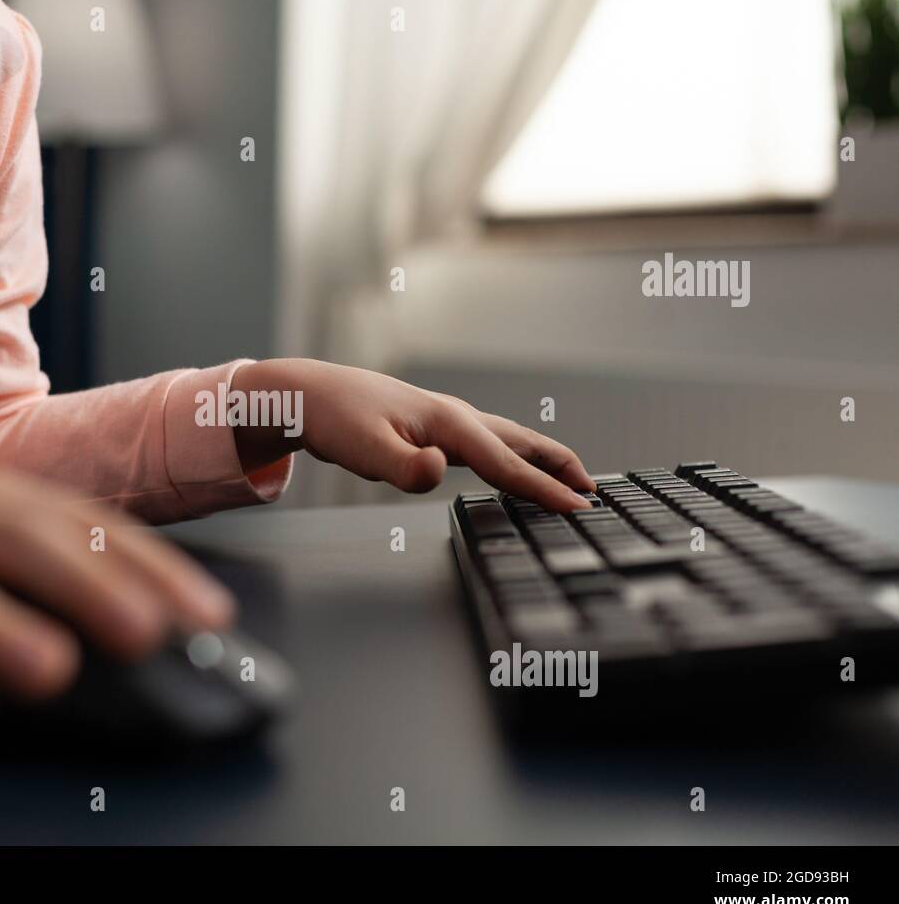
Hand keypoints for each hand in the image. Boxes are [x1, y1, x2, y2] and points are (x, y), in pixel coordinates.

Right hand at [0, 471, 233, 732]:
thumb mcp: (4, 569)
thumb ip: (74, 591)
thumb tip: (165, 638)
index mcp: (4, 506)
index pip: (88, 525)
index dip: (153, 567)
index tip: (209, 617)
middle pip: (16, 539)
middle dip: (85, 583)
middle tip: (145, 632)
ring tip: (52, 670)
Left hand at [231, 359, 595, 510]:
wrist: (311, 395)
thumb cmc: (337, 420)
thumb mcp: (364, 449)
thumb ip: (402, 466)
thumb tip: (437, 470)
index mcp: (449, 423)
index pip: (506, 463)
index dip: (545, 490)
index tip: (580, 509)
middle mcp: (456, 418)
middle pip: (521, 444)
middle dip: (559, 468)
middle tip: (592, 494)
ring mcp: (446, 422)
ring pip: (507, 441)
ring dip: (540, 461)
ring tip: (567, 481)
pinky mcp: (434, 430)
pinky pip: (488, 446)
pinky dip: (512, 458)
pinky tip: (510, 472)